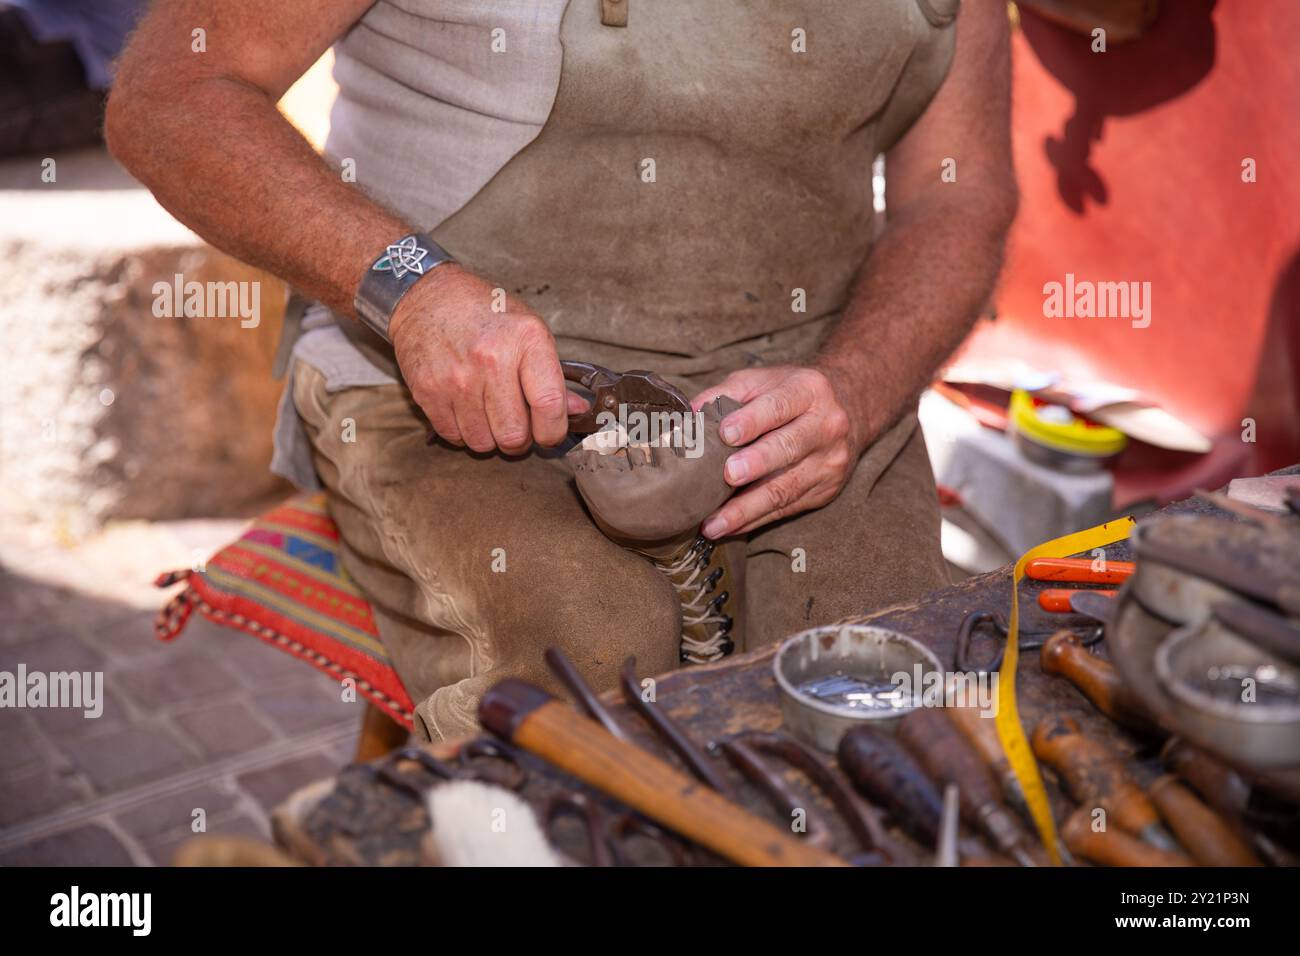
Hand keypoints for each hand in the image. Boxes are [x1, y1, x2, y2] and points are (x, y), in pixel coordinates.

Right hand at [388, 265, 586, 453]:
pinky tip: (467, 410)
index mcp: (526, 340)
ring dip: (490, 438)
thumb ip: (553, 375)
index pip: (549, 405)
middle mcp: (492, 359)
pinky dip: (463, 433)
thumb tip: (578, 411)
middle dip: (519, 441)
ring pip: (483, 443)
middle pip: (514, 435)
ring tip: (489, 414)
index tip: (550, 433)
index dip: (553, 431)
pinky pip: (453, 436)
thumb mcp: (528, 331)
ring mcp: (457, 378)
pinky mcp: (428, 390)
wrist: (428, 297)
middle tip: (517, 427)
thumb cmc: (486, 313)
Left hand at [692, 364, 868, 537]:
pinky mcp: (826, 490)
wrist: (847, 408)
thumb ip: (723, 394)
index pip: (780, 405)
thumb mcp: (760, 382)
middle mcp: (826, 425)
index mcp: (808, 390)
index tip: (726, 433)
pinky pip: (786, 508)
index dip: (753, 420)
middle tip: (727, 476)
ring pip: (786, 488)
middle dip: (757, 464)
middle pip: (789, 448)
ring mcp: (829, 461)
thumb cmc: (788, 395)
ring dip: (747, 509)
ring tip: (714, 523)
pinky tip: (728, 527)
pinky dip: (754, 520)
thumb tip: (686, 417)